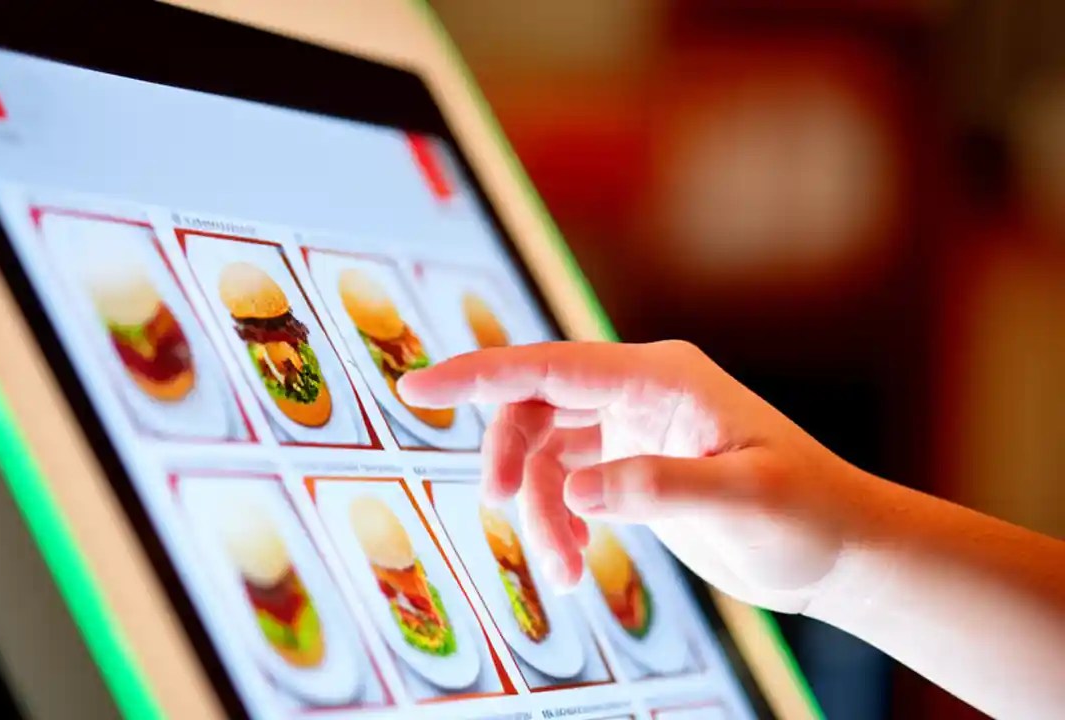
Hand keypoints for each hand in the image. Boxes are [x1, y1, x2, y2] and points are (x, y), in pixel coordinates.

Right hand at [399, 341, 880, 613]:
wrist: (837, 549)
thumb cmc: (807, 514)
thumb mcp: (744, 501)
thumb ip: (657, 487)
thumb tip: (575, 490)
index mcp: (663, 377)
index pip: (552, 366)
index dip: (480, 375)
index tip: (417, 387)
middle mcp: (641, 391)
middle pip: (536, 406)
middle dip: (510, 460)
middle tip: (498, 511)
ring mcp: (633, 427)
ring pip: (546, 451)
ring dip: (537, 508)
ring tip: (560, 569)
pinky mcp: (632, 464)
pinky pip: (566, 482)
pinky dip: (557, 522)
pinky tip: (570, 563)